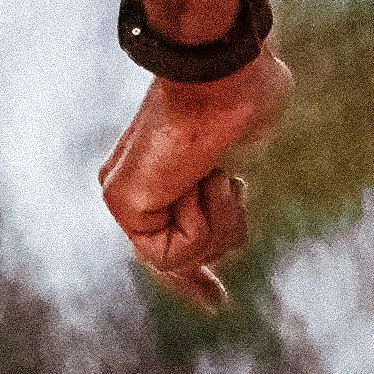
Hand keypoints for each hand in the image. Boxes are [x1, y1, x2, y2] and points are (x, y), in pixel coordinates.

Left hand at [98, 48, 296, 311]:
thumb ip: (238, 168)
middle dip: (195, 275)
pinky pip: (175, 251)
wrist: (223, 70)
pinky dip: (205, 222)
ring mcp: (125, 195)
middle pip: (171, 259)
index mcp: (162, 170)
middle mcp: (135, 185)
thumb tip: (228, 174)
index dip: (190, 277)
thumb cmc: (245, 90)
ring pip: (186, 257)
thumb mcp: (249, 135)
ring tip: (220, 176)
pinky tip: (206, 181)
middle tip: (215, 296)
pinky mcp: (124, 204)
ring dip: (222, 221)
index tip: (215, 303)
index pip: (169, 237)